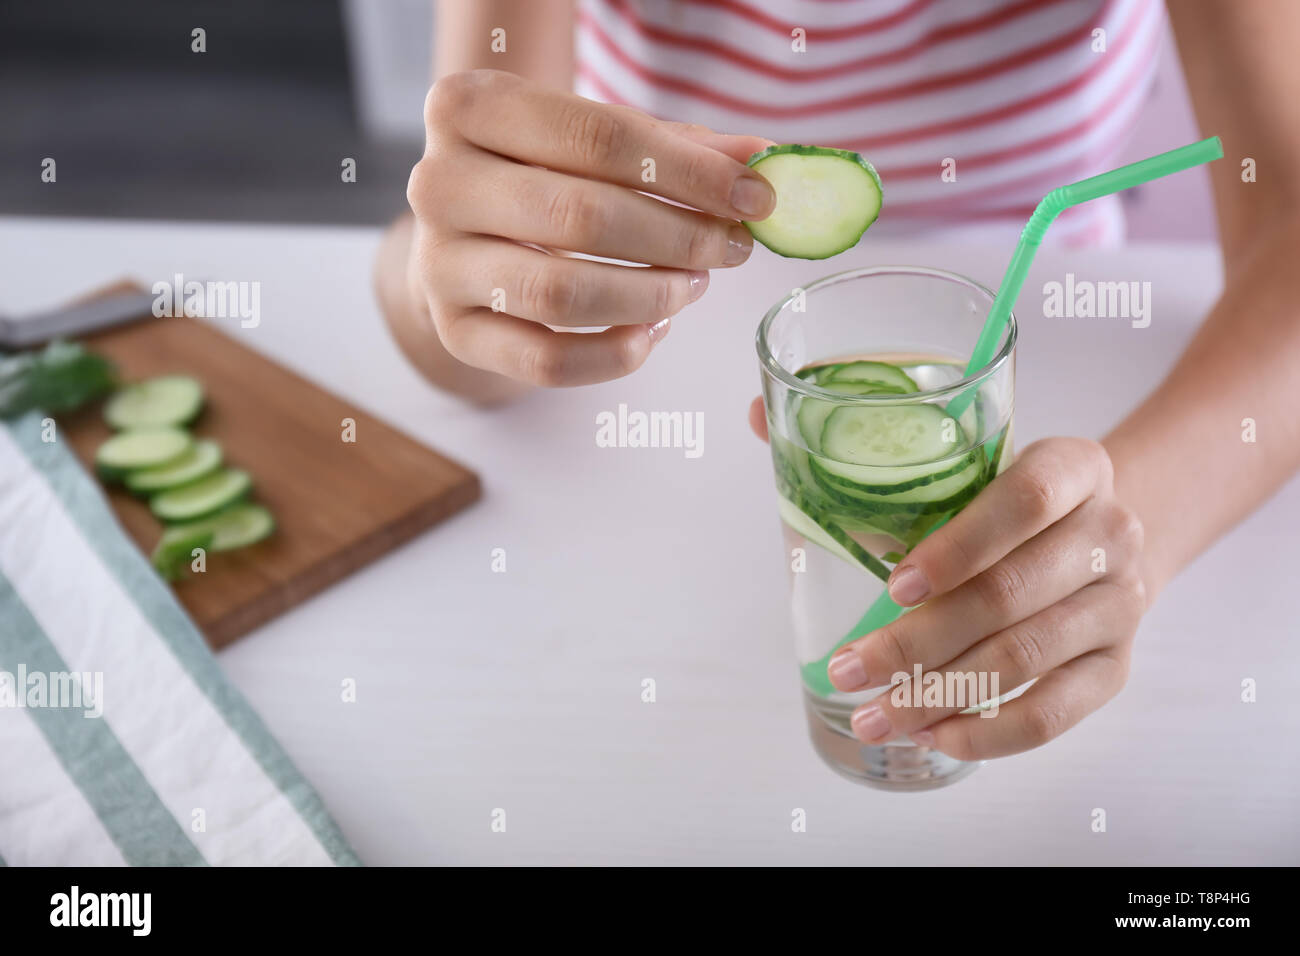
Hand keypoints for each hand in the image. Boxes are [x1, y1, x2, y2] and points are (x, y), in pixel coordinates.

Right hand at [402, 69, 774, 387]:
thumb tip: (758, 160)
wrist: (465, 227)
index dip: (689, 172)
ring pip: (562, 295)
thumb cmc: (541, 171)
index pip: (598, 137)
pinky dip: (614, 355)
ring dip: (650, 297)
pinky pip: (546, 361)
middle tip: (729, 249)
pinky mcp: (454, 331)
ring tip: (692, 287)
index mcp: (468, 107)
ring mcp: (438, 263)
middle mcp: (438, 182)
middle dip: (678, 238)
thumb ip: (674, 147)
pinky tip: (654, 331)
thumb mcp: (595, 139)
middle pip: (581, 217)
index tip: (753, 199)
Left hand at [749, 398, 1147, 758]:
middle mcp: (1109, 533)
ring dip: (939, 696)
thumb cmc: (1007, 498)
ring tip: (872, 714)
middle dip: (918, 641)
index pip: (1024, 501)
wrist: (1104, 531)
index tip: (892, 583)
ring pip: (1025, 658)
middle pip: (1010, 594)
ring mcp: (1121, 604)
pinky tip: (933, 736)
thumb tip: (757, 413)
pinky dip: (990, 733)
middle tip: (848, 667)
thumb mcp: (969, 456)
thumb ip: (867, 441)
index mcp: (1073, 466)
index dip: (959, 545)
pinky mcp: (1119, 666)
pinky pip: (1057, 712)